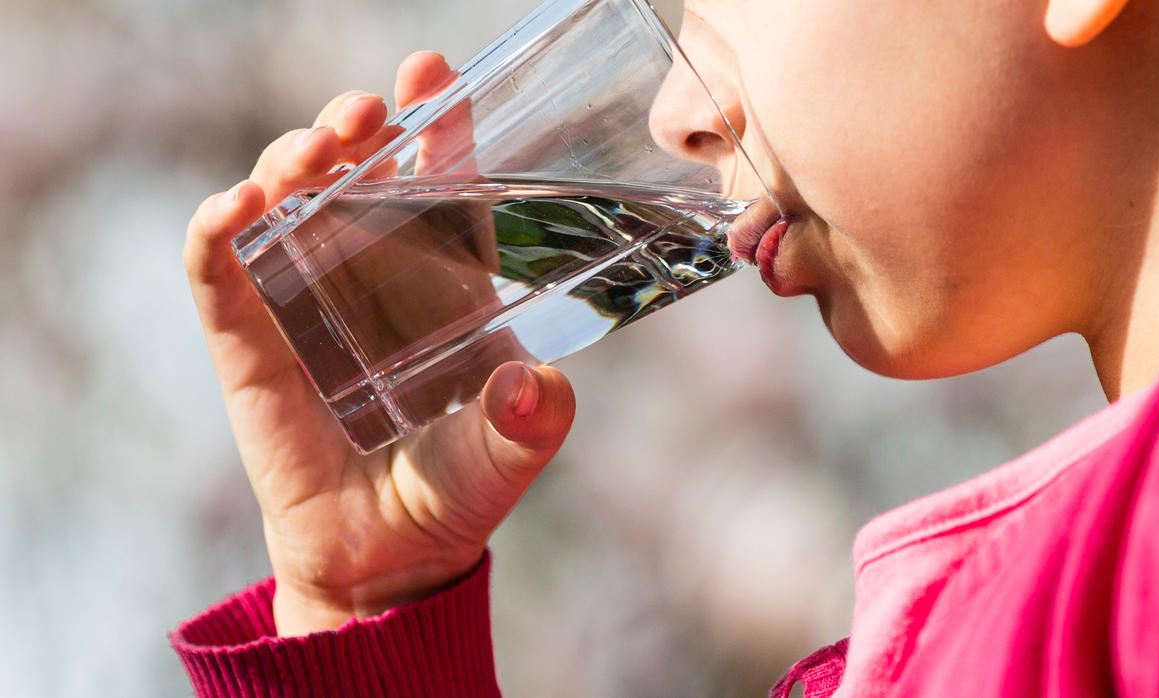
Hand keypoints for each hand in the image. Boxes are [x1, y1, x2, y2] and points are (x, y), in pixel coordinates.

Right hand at [183, 51, 575, 635]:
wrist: (382, 559)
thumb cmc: (452, 492)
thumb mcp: (505, 455)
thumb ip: (530, 424)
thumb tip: (537, 386)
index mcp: (443, 282)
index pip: (440, 184)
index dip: (439, 126)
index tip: (435, 72)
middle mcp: (372, 275)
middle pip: (356, 171)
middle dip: (356, 126)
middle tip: (368, 112)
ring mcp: (303, 299)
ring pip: (285, 198)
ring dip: (292, 160)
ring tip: (315, 151)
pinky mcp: (247, 339)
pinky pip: (219, 269)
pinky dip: (218, 231)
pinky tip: (237, 207)